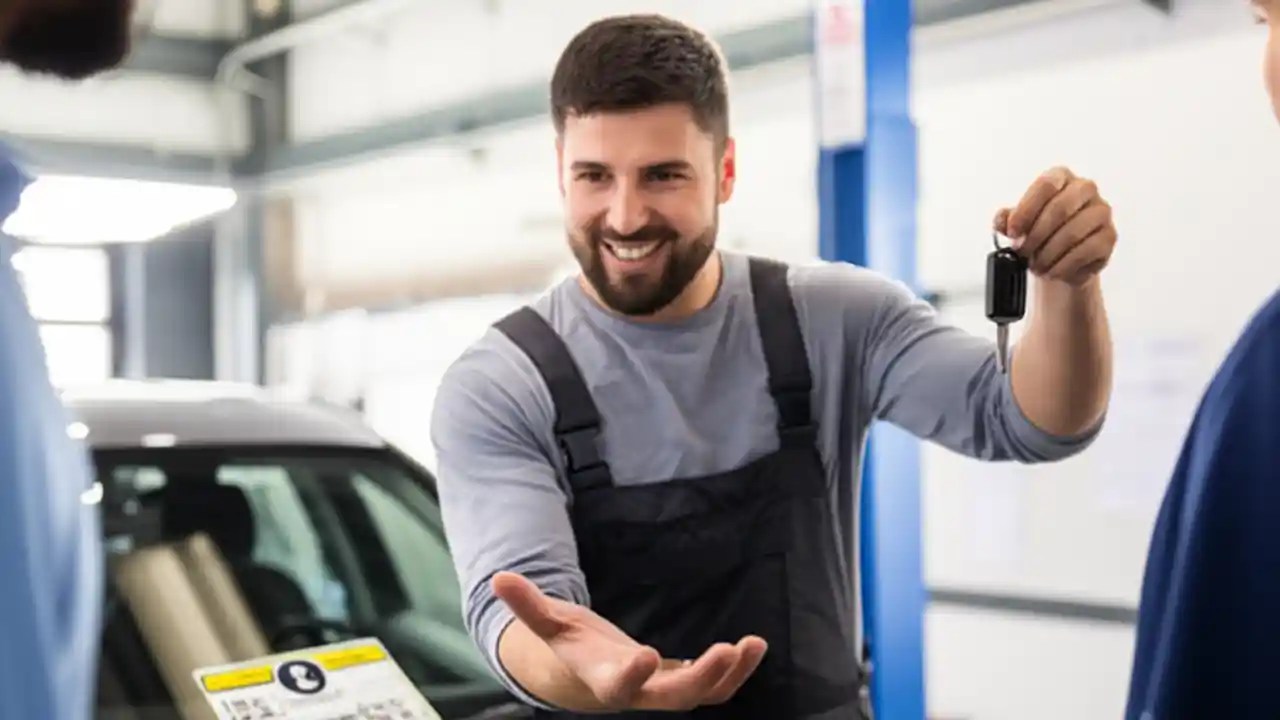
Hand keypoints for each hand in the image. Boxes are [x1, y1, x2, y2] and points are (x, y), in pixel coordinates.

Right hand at [493, 572, 767, 711]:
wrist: (587, 681)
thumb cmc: (569, 647)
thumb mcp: (550, 625)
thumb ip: (528, 605)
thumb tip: (498, 578)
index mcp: (602, 679)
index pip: (616, 686)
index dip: (631, 676)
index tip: (648, 656)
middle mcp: (637, 692)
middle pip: (672, 698)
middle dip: (700, 678)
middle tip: (724, 650)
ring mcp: (662, 691)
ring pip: (701, 696)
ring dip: (730, 675)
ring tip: (752, 645)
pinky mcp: (681, 683)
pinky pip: (715, 686)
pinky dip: (736, 671)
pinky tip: (753, 647)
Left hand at [995, 166, 1116, 285]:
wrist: (1063, 258)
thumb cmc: (1041, 233)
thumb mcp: (1019, 224)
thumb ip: (1007, 219)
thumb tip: (1002, 220)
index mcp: (1061, 177)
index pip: (1046, 185)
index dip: (1026, 210)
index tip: (1012, 232)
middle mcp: (1085, 189)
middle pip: (1060, 208)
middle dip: (1036, 236)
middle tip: (1022, 253)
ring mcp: (1101, 212)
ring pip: (1072, 233)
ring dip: (1048, 254)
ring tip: (1036, 265)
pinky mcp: (1109, 237)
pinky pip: (1085, 252)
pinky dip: (1063, 266)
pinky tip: (1053, 270)